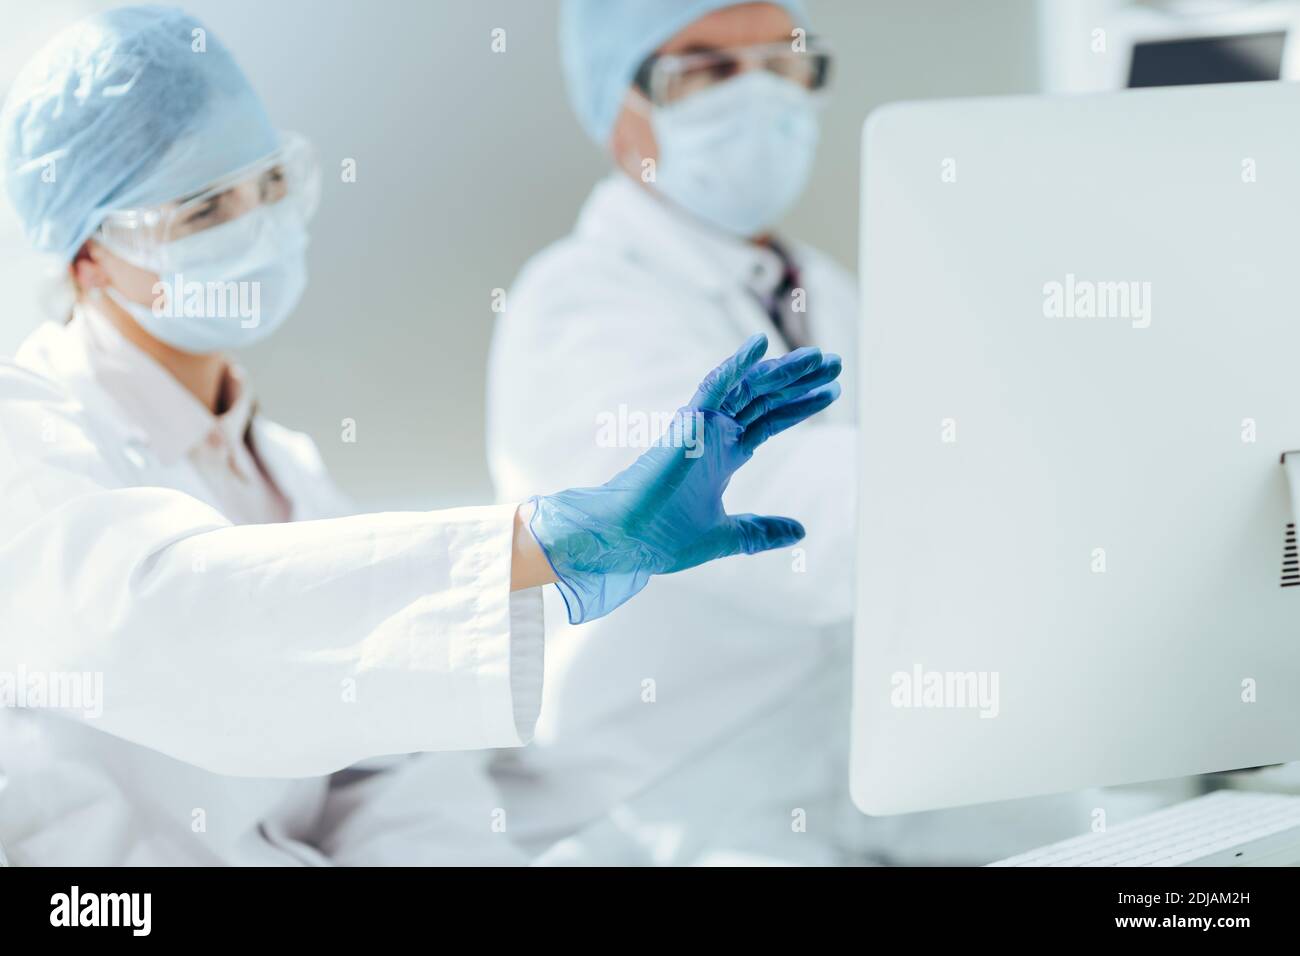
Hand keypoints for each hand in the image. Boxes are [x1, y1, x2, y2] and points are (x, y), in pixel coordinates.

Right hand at [527, 333, 841, 623]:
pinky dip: (736, 365)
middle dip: (802, 380)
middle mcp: (715, 434)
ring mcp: (702, 426)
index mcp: (723, 455)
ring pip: (749, 388)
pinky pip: (714, 387)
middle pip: (766, 398)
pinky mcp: (687, 423)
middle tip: (835, 362)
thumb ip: (761, 531)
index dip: (801, 405)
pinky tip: (759, 345)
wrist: (629, 541)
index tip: (832, 391)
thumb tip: (800, 533)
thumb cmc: (665, 538)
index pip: (770, 421)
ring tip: (818, 356)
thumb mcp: (728, 536)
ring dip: (784, 370)